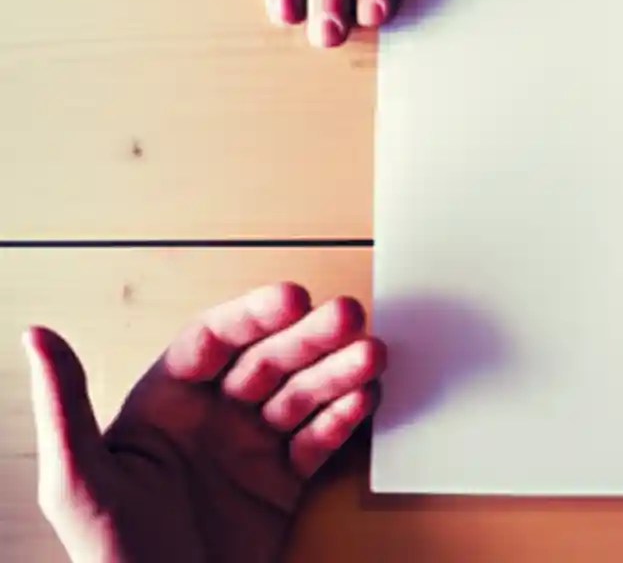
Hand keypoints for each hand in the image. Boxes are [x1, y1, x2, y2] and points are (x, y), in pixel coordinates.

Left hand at [26, 283, 386, 562]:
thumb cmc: (114, 559)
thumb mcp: (78, 483)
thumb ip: (65, 407)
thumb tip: (39, 338)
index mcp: (164, 406)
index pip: (214, 341)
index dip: (254, 315)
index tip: (292, 297)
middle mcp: (212, 419)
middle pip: (269, 360)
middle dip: (311, 337)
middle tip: (348, 317)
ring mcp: (252, 449)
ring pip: (303, 394)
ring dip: (338, 372)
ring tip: (371, 357)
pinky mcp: (284, 482)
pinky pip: (320, 440)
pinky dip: (345, 419)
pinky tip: (364, 400)